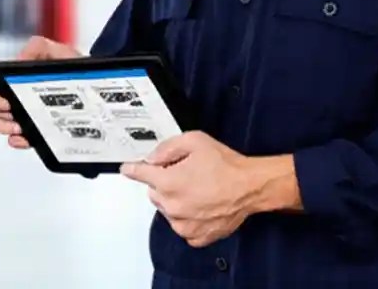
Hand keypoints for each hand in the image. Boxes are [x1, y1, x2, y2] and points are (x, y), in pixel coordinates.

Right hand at [0, 35, 80, 149]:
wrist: (97, 90)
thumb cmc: (76, 71)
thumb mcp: (59, 52)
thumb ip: (38, 47)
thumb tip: (20, 59)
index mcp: (21, 81)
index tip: (4, 95)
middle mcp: (21, 99)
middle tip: (10, 108)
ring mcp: (29, 117)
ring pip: (3, 125)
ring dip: (5, 126)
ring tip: (17, 125)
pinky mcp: (38, 133)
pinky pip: (21, 140)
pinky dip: (18, 140)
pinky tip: (23, 136)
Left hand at [120, 131, 258, 247]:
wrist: (251, 187)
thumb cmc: (227, 166)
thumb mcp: (194, 141)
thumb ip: (167, 148)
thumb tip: (152, 157)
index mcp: (168, 183)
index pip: (140, 175)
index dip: (132, 169)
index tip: (127, 169)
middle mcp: (173, 206)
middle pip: (154, 192)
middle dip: (164, 182)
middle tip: (185, 174)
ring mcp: (184, 224)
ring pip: (167, 210)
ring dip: (176, 201)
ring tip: (198, 190)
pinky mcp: (196, 236)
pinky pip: (182, 226)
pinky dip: (187, 218)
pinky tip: (201, 206)